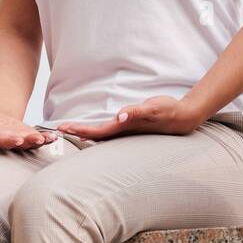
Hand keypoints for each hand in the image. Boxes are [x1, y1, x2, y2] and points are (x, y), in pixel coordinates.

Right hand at [0, 108, 56, 150]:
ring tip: (51, 138)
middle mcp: (11, 143)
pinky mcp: (30, 137)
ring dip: (42, 141)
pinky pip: (40, 138)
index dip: (11, 141)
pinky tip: (55, 136)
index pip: (4, 141)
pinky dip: (47, 138)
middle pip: (22, 144)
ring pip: (33, 143)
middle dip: (31, 142)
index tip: (18, 140)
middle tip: (39, 139)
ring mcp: (22, 141)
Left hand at [57, 95, 203, 140]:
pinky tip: (94, 131)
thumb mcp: (153, 108)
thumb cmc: (167, 111)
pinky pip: (110, 130)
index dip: (79, 131)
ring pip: (102, 134)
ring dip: (86, 133)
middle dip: (77, 133)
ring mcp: (127, 131)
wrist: (183, 117)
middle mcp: (124, 132)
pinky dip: (98, 130)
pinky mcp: (132, 127)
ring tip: (72, 131)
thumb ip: (136, 112)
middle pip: (95, 135)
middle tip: (59, 130)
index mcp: (124, 128)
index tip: (63, 130)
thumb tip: (119, 117)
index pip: (96, 132)